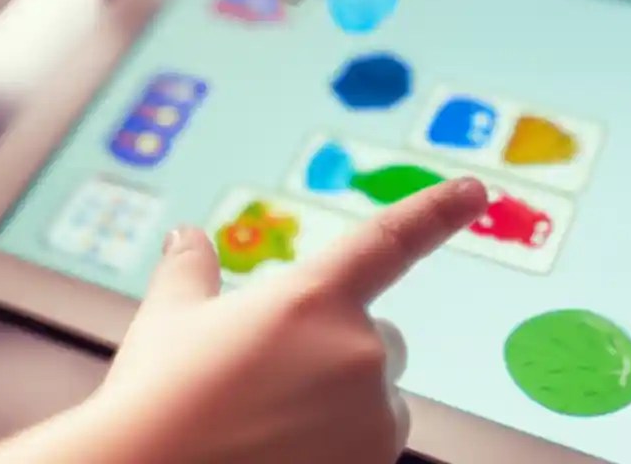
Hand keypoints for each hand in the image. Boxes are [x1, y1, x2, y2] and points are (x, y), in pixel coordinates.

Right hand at [80, 179, 487, 463]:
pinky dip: (341, 448)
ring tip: (270, 425)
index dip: (435, 212)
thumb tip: (186, 235)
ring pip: (376, 399)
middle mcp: (357, 351)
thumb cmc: (155, 401)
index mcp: (312, 299)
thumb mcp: (168, 321)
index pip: (388, 242)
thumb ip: (190, 269)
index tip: (476, 193)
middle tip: (274, 380)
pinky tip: (284, 452)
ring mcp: (372, 417)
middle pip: (379, 339)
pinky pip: (372, 446)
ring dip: (343, 405)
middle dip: (340, 352)